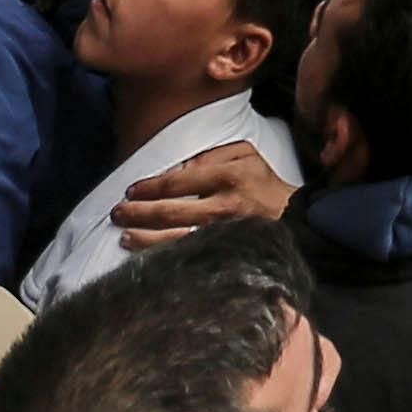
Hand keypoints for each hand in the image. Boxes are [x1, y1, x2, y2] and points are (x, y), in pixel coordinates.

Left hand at [110, 135, 293, 248]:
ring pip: (173, 239)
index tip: (131, 190)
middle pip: (169, 211)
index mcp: (227, 176)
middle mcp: (222, 206)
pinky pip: (185, 255)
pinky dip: (161, 255)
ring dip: (143, 238)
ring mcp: (221, 235)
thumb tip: (178, 170)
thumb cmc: (264, 185)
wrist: (293, 220)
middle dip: (138, 213)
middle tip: (118, 212)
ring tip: (124, 234)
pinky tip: (144, 254)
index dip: (150, 187)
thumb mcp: (246, 155)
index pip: (177, 182)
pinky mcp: (221, 254)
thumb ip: (211, 156)